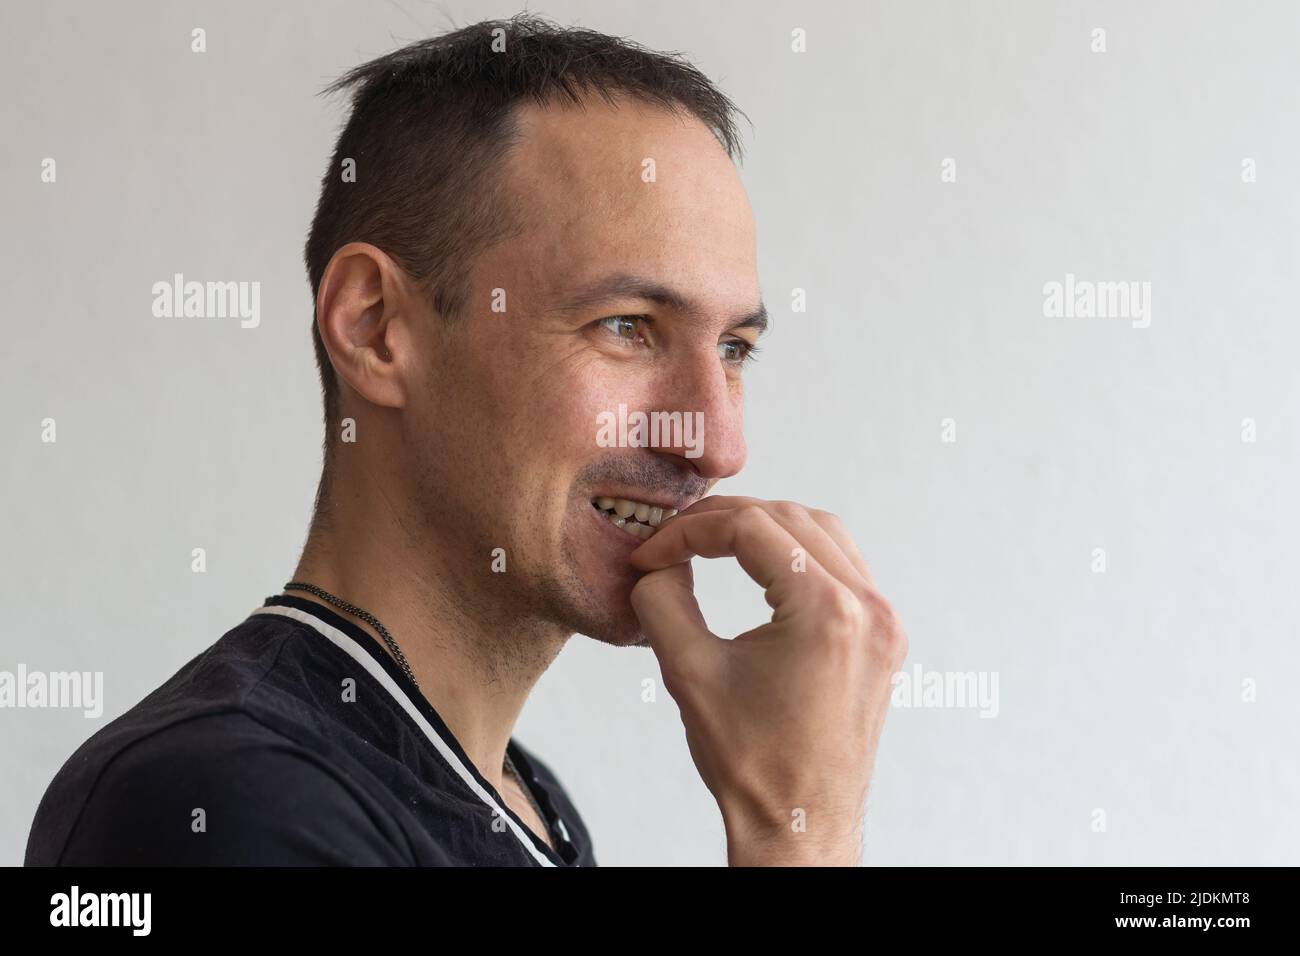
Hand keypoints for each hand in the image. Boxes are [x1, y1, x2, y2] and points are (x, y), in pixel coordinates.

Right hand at [629, 496, 907, 865]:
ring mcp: (883, 622)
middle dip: (724, 520)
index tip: (652, 552)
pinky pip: (843, 566)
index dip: (689, 531)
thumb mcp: (688, 672)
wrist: (799, 823)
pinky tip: (761, 567)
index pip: (750, 528)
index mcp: (826, 611)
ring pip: (822, 532)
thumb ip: (662, 600)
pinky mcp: (883, 637)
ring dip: (765, 527)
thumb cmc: (751, 763)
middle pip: (789, 518)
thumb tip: (655, 562)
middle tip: (674, 540)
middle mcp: (867, 608)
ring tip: (713, 543)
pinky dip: (798, 553)